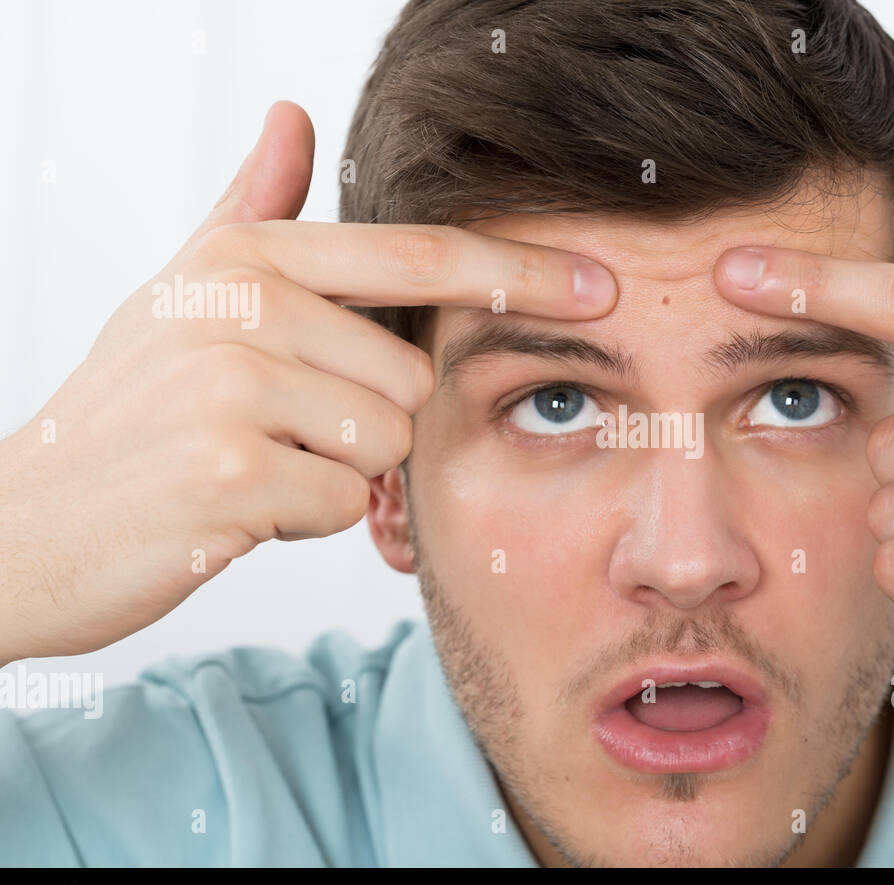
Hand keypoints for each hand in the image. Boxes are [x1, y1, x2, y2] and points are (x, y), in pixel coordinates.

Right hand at [0, 101, 617, 663]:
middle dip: (362, 424)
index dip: (518, 272)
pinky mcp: (231, 472)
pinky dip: (299, 523)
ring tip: (252, 465)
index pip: (416, 256)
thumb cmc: (128, 412)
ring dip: (332, 475)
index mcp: (244, 257)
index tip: (602, 284)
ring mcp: (233, 386)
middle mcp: (241, 305)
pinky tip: (234, 508)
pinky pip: (341, 507)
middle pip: (411, 379)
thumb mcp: (183, 295)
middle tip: (272, 433)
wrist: (28, 523)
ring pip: (386, 446)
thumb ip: (251, 211)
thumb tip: (294, 117)